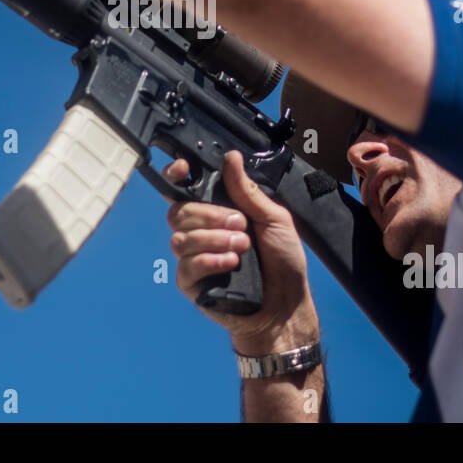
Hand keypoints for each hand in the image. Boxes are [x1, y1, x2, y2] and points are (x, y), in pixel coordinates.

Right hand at [164, 151, 318, 354]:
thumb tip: (231, 158)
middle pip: (179, 211)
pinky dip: (209, 261)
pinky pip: (186, 265)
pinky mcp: (191, 283)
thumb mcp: (274, 219)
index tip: (183, 168)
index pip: (186, 189)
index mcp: (218, 211)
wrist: (285, 304)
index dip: (178, 176)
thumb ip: (247, 191)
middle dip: (210, 215)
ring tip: (242, 248)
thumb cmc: (283, 261)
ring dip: (213, 239)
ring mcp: (193, 257)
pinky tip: (230, 264)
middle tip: (241, 226)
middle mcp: (201, 231)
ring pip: (180, 238)